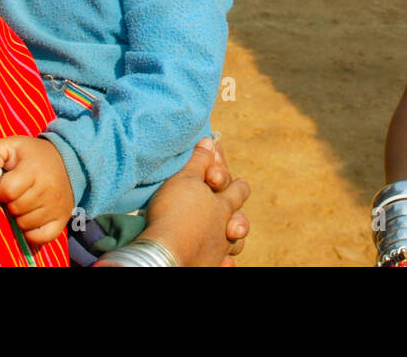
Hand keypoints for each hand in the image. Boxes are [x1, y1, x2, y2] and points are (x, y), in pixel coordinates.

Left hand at [0, 136, 74, 245]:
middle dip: (9, 202)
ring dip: (19, 216)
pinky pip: (39, 237)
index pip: (7, 191)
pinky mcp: (62, 220)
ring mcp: (56, 207)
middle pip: (15, 209)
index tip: (3, 182)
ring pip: (24, 224)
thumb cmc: (33, 155)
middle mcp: (48, 190)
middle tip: (16, 191)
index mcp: (34, 170)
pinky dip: (31, 232)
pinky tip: (31, 217)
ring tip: (25, 201)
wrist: (67, 160)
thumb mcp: (12, 146)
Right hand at [134, 138, 249, 265]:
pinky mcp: (208, 267)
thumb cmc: (175, 211)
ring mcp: (219, 251)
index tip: (235, 179)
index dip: (235, 183)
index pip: (238, 190)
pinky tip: (222, 261)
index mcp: (224, 205)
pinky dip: (222, 261)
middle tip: (235, 209)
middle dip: (238, 214)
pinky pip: (221, 264)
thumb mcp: (185, 179)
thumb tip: (210, 141)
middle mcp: (225, 229)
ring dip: (233, 239)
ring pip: (234, 244)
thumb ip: (200, 160)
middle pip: (239, 220)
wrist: (166, 252)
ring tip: (230, 236)